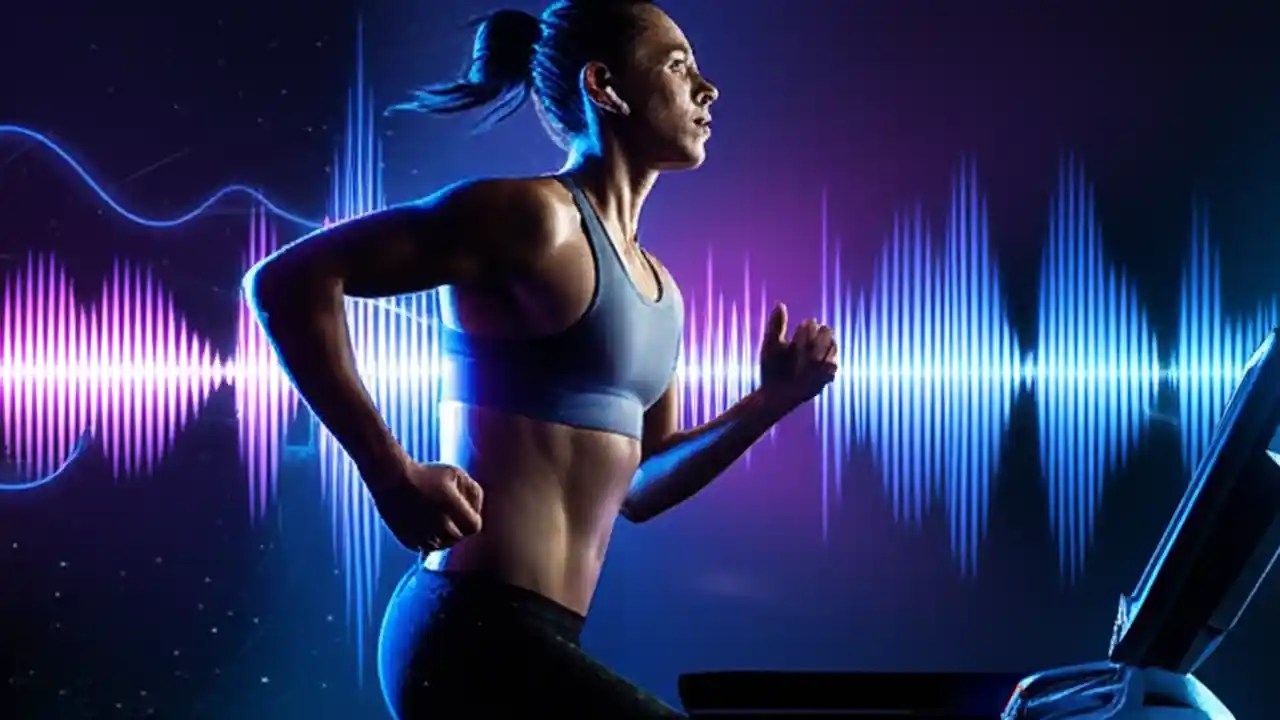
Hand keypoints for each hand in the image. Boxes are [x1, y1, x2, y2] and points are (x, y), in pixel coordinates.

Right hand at [366, 459, 483, 552]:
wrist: (391, 480)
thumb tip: (477, 509)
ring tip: (436, 515)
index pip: (474, 527)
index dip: (472, 517)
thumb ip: (474, 492)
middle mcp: (439, 527)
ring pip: (443, 545)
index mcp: (452, 509)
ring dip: (444, 534)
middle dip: (458, 525)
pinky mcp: (409, 542)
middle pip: (459, 537)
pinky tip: (424, 522)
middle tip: (447, 509)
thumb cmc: (426, 474)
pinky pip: (426, 547)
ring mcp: (423, 537)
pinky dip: (429, 539)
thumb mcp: (456, 474)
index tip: (463, 508)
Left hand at [757, 302, 837, 410]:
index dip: (808, 328)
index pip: (813, 324)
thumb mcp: (772, 344)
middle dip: (818, 338)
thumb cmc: (772, 367)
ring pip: (833, 348)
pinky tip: (812, 372)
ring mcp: (823, 362)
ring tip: (810, 359)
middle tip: (806, 346)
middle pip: (828, 333)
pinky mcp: (826, 377)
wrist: (774, 393)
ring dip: (822, 351)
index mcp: (804, 337)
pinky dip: (825, 367)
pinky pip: (833, 367)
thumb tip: (780, 304)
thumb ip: (777, 325)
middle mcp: (816, 348)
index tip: (800, 330)